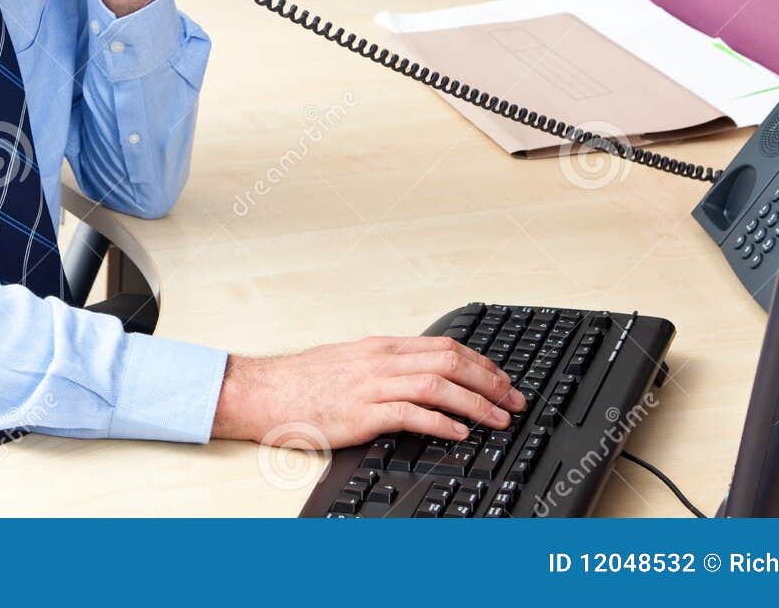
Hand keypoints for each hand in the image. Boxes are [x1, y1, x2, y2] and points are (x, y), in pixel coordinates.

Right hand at [210, 335, 527, 446]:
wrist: (263, 391)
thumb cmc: (300, 382)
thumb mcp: (349, 363)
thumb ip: (384, 368)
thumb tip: (419, 379)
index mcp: (382, 347)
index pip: (446, 347)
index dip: (483, 364)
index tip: (505, 380)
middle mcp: (381, 360)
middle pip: (451, 361)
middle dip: (491, 381)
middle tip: (515, 401)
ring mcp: (372, 384)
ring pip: (438, 384)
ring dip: (476, 403)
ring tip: (499, 419)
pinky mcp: (362, 412)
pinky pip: (411, 413)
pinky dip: (441, 422)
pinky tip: (460, 433)